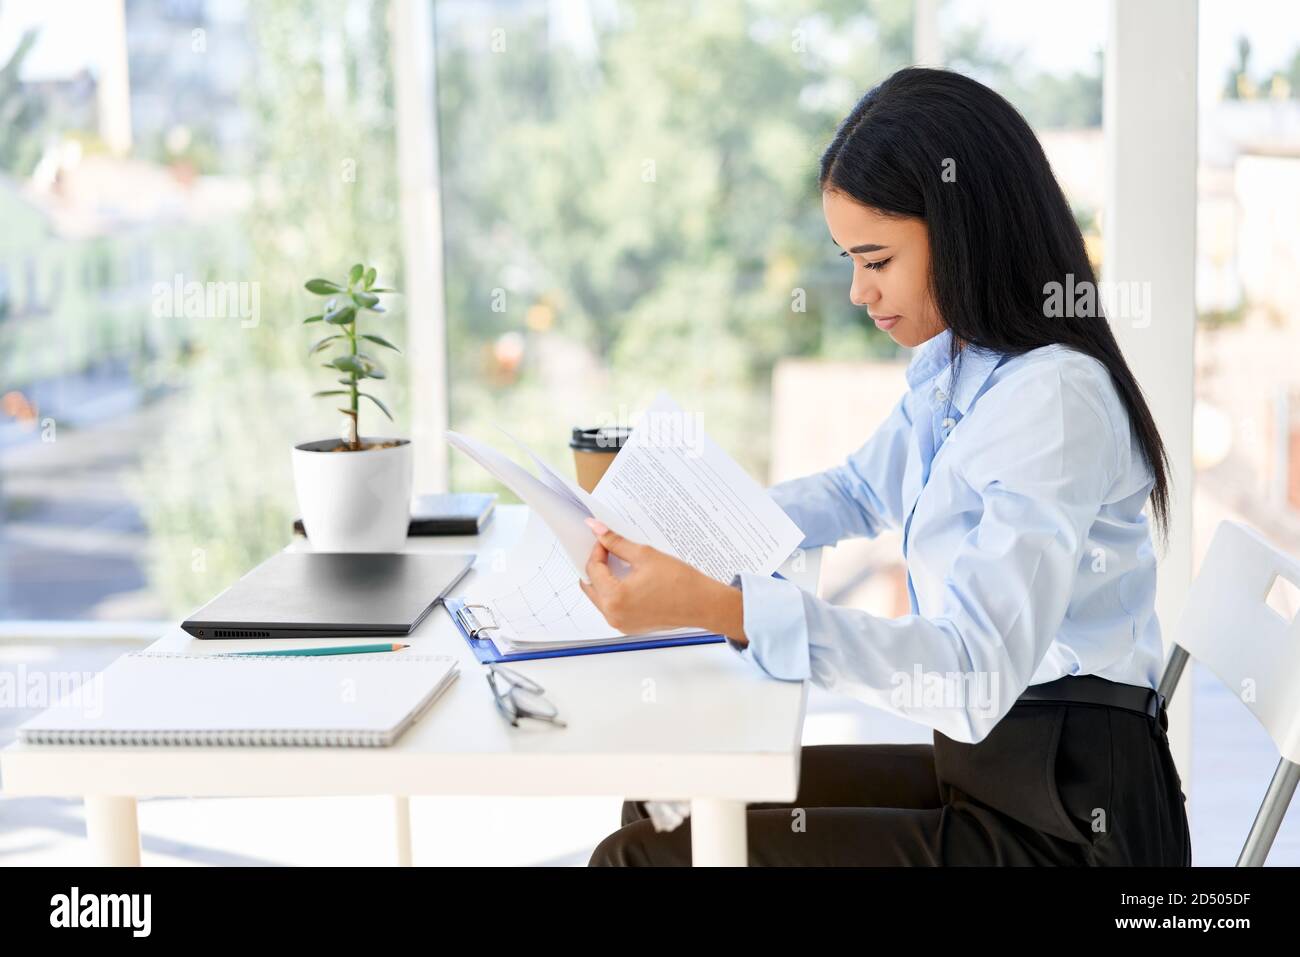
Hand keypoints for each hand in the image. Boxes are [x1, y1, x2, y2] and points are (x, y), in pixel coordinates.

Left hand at [578, 518, 743, 640]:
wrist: (703, 604)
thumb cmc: (680, 583)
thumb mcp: (645, 555)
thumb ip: (617, 542)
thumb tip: (598, 529)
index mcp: (614, 598)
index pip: (593, 569)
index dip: (597, 550)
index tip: (605, 539)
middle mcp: (614, 615)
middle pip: (590, 586)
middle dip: (596, 566)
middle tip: (608, 550)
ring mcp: (621, 624)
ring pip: (600, 597)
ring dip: (604, 580)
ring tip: (619, 563)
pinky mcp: (630, 626)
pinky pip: (613, 607)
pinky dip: (614, 592)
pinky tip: (628, 579)